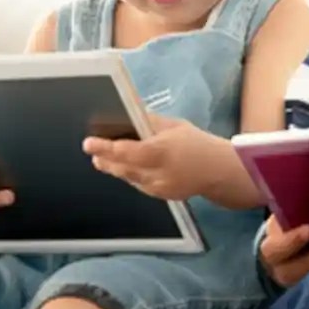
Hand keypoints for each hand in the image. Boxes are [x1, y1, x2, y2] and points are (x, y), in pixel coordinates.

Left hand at [84, 114, 217, 200]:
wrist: (219, 171)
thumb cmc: (198, 144)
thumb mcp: (175, 126)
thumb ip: (149, 121)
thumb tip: (128, 112)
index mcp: (161, 151)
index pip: (125, 151)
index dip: (104, 147)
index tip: (89, 143)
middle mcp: (158, 173)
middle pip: (121, 168)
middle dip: (105, 160)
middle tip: (93, 152)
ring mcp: (158, 187)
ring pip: (128, 178)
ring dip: (115, 168)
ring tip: (103, 160)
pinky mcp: (160, 196)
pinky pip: (138, 185)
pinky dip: (130, 176)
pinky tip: (126, 169)